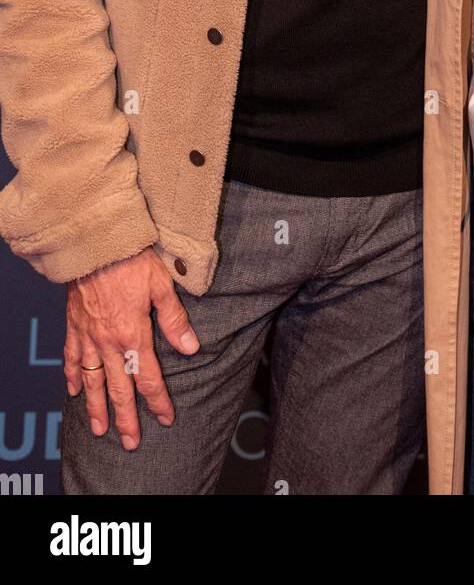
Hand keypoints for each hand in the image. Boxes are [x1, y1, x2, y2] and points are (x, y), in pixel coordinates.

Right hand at [64, 246, 200, 450]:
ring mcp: (88, 337)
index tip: (165, 418)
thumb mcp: (162, 286)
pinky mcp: (74, 326)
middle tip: (131, 442)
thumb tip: (191, 348)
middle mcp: (108, 342)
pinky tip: (74, 392)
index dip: (158, 401)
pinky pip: (70, 358)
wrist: (95, 242)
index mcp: (133, 334)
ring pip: (92, 381)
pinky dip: (71, 377)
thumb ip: (175, 320)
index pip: (148, 377)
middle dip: (126, 418)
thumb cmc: (132, 259)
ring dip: (97, 408)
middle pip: (119, 389)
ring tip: (101, 429)